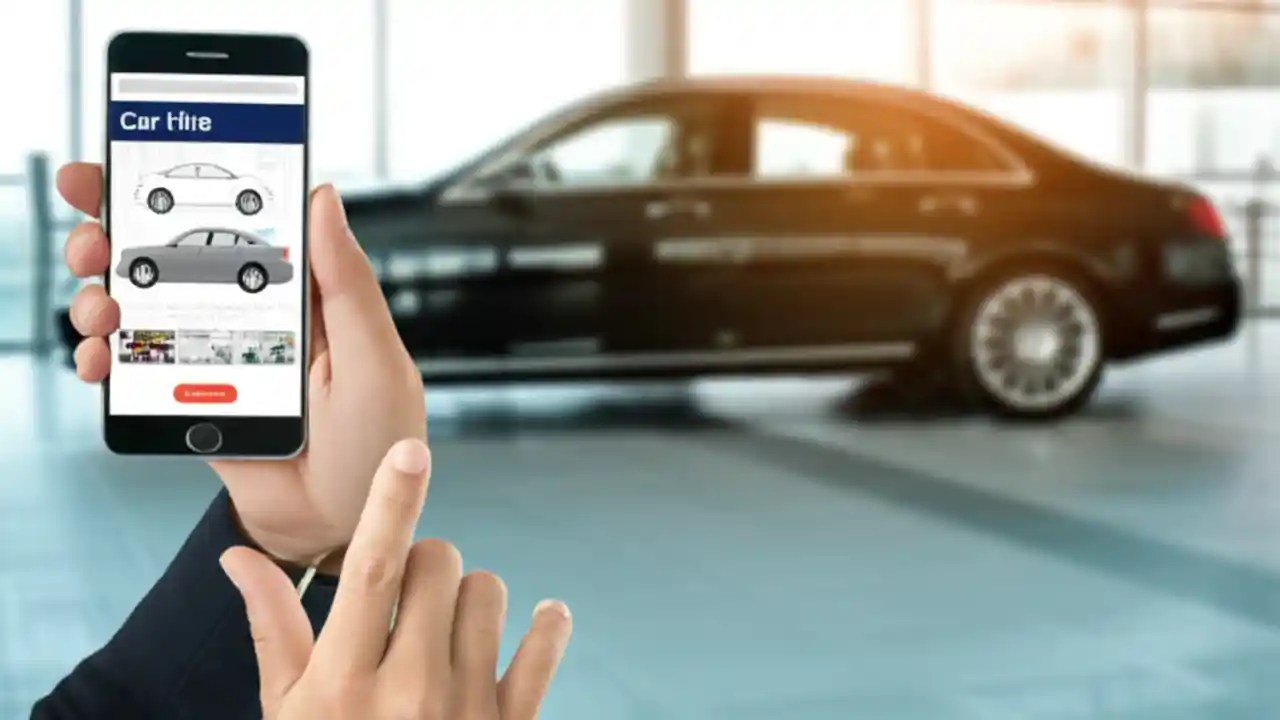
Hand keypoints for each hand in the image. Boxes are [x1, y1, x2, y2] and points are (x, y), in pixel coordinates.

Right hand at [58, 164, 425, 564]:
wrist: (342, 531)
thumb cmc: (379, 445)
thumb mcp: (375, 362)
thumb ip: (347, 286)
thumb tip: (323, 197)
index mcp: (304, 295)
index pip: (241, 221)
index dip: (187, 189)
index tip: (130, 160)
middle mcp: (255, 316)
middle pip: (174, 256)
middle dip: (120, 235)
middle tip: (92, 237)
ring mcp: (217, 357)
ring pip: (142, 307)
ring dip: (101, 295)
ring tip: (96, 307)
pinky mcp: (189, 401)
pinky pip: (134, 369)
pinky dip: (103, 358)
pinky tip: (97, 360)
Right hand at [220, 439, 573, 718]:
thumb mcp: (285, 713)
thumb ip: (273, 630)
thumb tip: (239, 557)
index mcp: (342, 683)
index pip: (372, 571)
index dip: (391, 503)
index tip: (411, 450)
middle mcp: (408, 692)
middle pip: (436, 565)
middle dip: (420, 561)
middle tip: (402, 600)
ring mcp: (465, 710)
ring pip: (488, 592)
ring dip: (469, 594)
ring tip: (443, 628)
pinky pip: (544, 650)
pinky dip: (547, 626)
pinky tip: (542, 620)